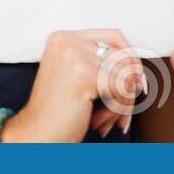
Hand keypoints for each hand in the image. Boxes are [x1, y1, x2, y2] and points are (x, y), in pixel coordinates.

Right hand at [6, 29, 147, 142]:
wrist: (36, 136)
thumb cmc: (57, 114)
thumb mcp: (77, 78)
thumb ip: (101, 65)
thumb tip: (138, 70)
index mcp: (64, 38)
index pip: (114, 37)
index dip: (131, 60)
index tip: (138, 84)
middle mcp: (68, 40)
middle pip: (123, 56)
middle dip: (129, 88)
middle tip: (122, 114)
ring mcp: (75, 55)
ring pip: (125, 74)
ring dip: (121, 104)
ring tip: (104, 120)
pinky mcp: (84, 74)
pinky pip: (122, 88)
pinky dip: (117, 110)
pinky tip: (97, 122)